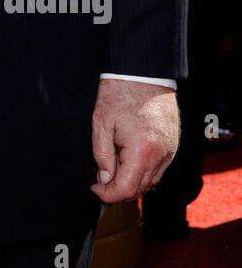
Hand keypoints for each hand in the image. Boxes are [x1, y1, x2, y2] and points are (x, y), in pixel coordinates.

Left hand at [91, 81, 178, 204]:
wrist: (143, 73)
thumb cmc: (120, 94)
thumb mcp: (101, 123)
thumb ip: (102, 155)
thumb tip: (104, 179)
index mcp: (142, 151)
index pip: (126, 189)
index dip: (108, 194)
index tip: (95, 188)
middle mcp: (161, 155)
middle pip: (140, 189)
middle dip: (118, 190)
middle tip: (100, 178)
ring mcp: (170, 151)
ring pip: (151, 182)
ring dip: (131, 181)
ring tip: (114, 163)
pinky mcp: (173, 145)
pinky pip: (159, 169)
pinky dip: (144, 171)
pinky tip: (129, 159)